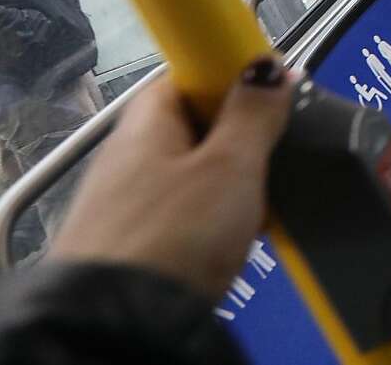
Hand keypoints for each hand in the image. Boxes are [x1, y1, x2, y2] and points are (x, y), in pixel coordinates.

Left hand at [51, 59, 294, 298]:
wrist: (117, 324)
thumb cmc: (175, 233)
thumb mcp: (231, 167)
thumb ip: (254, 114)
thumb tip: (269, 66)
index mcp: (145, 120)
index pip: (191, 74)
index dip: (234, 79)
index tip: (272, 99)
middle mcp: (127, 152)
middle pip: (196, 125)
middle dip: (240, 139)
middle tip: (273, 159)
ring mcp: (124, 199)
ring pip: (193, 173)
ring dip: (230, 185)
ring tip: (258, 208)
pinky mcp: (128, 242)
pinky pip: (181, 213)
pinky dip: (211, 219)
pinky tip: (231, 239)